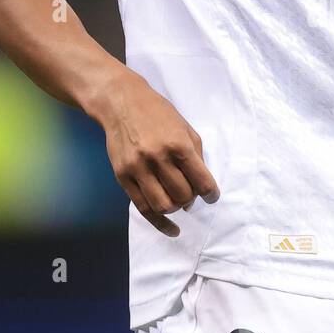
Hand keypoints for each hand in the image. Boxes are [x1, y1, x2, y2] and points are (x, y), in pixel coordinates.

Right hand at [94, 69, 219, 236]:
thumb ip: (196, 156)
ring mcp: (138, 168)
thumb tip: (200, 188)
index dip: (211, 194)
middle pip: (183, 196)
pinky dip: (160, 223)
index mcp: (178, 145)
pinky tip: (172, 229)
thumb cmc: (158, 114)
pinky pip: (144, 208)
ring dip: (176, 208)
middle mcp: (158, 158)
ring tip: (178, 201)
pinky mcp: (123, 176)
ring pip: (164, 206)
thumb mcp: (185, 128)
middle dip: (192, 199)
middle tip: (192, 193)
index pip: (202, 181)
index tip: (212, 196)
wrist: (121, 103)